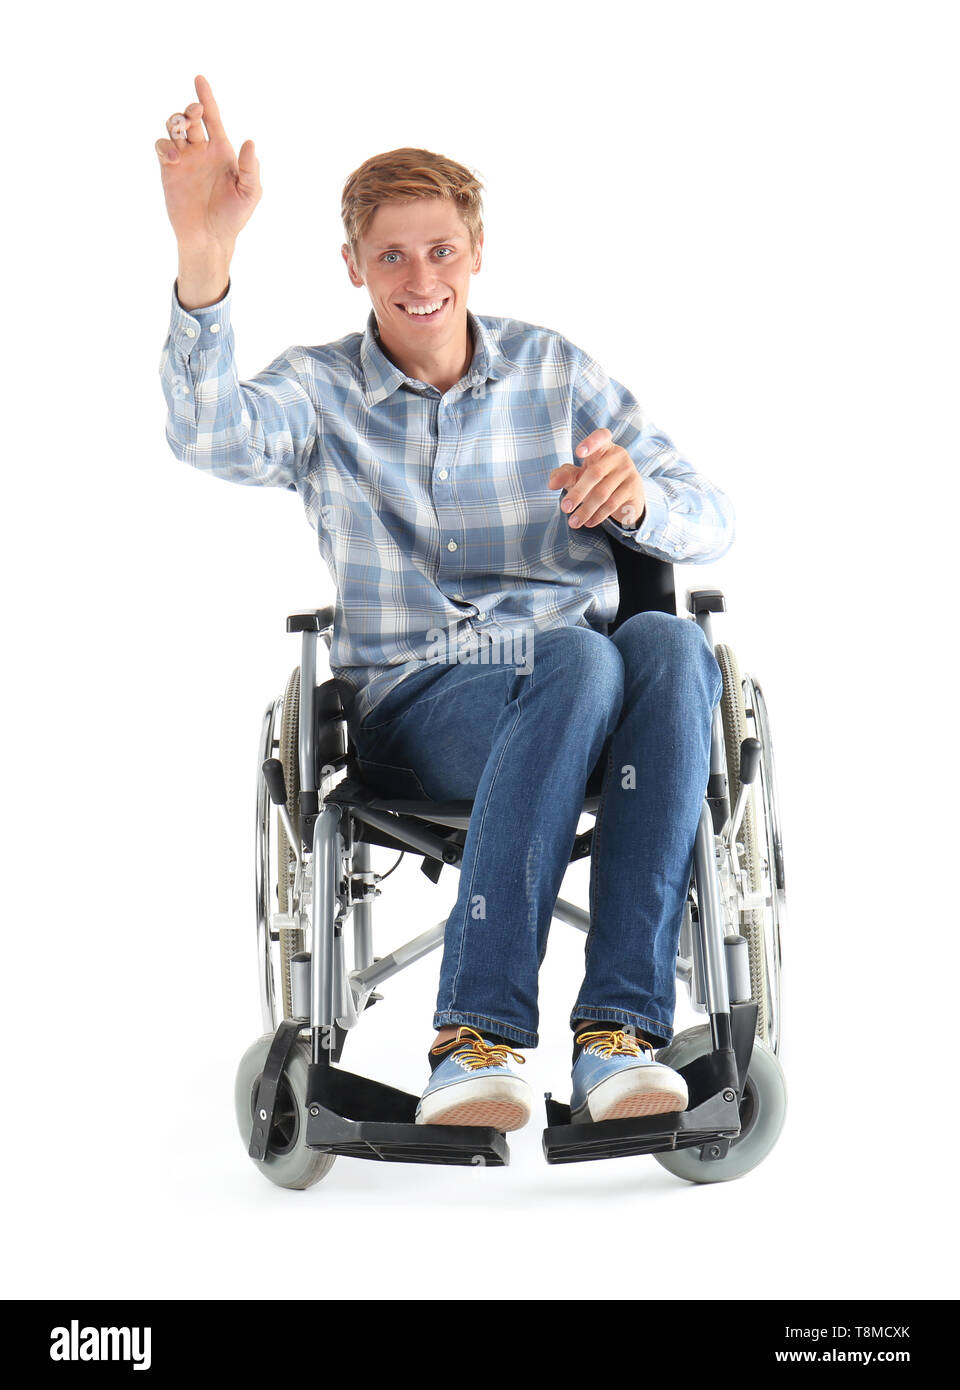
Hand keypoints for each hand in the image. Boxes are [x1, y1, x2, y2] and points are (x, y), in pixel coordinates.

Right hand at [155, 74, 260, 252]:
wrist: (209, 238)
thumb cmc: (233, 217)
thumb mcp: (250, 193)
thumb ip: (250, 168)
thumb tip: (250, 143)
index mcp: (222, 151)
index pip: (213, 118)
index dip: (206, 97)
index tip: (199, 79)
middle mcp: (202, 151)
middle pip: (191, 118)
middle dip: (190, 110)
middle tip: (194, 115)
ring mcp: (184, 159)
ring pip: (174, 127)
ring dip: (176, 123)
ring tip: (183, 133)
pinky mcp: (168, 170)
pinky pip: (161, 146)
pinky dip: (165, 145)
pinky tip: (173, 157)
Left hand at [548, 428, 645, 529]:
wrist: (627, 496)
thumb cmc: (598, 479)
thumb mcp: (580, 475)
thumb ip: (565, 475)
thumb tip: (552, 483)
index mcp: (604, 447)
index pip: (601, 437)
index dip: (591, 443)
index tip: (578, 453)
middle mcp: (618, 456)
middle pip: (595, 473)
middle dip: (578, 492)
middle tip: (564, 507)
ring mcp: (628, 472)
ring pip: (603, 493)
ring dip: (585, 510)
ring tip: (572, 522)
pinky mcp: (632, 489)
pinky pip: (612, 504)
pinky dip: (598, 515)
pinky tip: (588, 523)